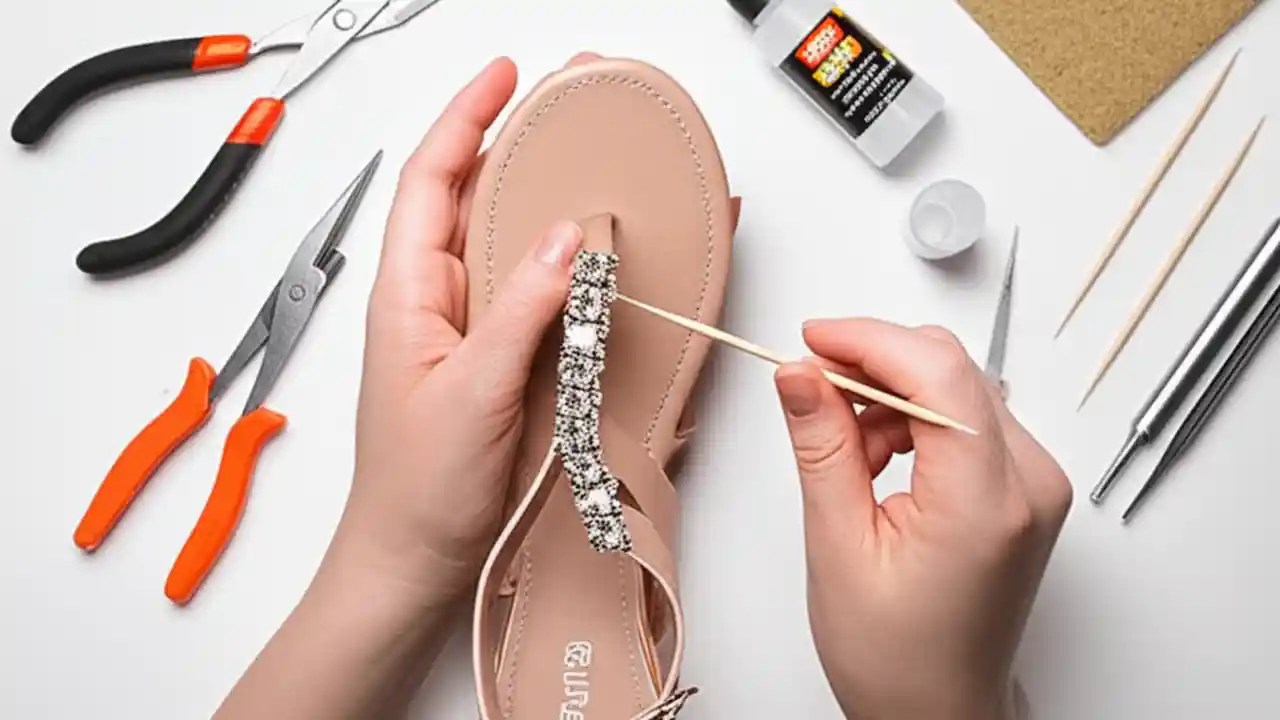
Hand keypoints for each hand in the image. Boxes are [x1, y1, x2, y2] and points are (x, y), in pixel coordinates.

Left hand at [329, 56, 589, 602]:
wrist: (414, 562)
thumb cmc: (417, 491)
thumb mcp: (471, 392)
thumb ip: (521, 310)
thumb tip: (568, 240)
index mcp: (408, 295)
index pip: (432, 180)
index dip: (468, 118)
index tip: (509, 78)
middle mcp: (436, 302)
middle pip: (471, 198)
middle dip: (514, 143)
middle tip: (567, 108)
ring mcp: (468, 332)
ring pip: (506, 245)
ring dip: (545, 203)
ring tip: (588, 167)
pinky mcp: (498, 362)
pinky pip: (533, 295)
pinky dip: (566, 268)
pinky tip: (594, 259)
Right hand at [773, 320, 1071, 719]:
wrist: (939, 713)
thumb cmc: (895, 659)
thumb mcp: (838, 547)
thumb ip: (822, 446)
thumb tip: (798, 373)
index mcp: (985, 502)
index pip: (937, 371)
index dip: (868, 340)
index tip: (813, 339)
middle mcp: (1028, 484)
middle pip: (952, 370)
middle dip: (875, 364)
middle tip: (812, 388)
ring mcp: (1034, 484)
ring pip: (957, 388)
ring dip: (892, 396)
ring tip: (844, 448)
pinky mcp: (1024, 488)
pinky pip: (968, 420)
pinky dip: (916, 421)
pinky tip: (878, 457)